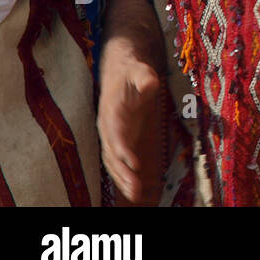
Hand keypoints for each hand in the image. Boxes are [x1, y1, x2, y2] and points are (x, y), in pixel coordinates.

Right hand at [97, 40, 162, 205]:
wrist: (119, 66)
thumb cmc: (132, 68)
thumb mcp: (140, 68)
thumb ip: (144, 77)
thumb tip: (151, 83)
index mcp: (112, 110)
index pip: (115, 133)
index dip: (122, 149)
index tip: (132, 163)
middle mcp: (108, 125)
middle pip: (112, 153)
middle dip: (122, 172)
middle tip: (135, 189)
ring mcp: (111, 133)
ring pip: (112, 161)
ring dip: (123, 178)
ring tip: (136, 194)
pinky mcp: (118, 137)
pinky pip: (117, 160)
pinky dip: (123, 174)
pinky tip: (133, 187)